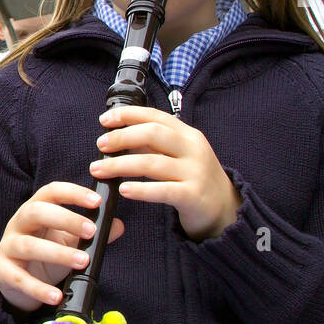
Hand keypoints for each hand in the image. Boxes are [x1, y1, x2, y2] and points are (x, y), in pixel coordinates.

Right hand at [0, 181, 124, 310]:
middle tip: (92, 231)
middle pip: (36, 212)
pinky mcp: (3, 271)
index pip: (51, 192)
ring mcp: (8, 246)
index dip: (73, 193)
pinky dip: (39, 289)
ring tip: (83, 262)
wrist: (16, 282)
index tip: (96, 201)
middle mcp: (18, 223)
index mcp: (35, 209)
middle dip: (65, 219)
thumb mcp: (68, 241)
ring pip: (29, 245)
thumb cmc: (44, 255)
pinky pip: (20, 279)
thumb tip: (117, 225)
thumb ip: (90, 233)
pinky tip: (56, 296)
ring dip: (58, 253)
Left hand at [91, 106, 240, 240]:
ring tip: (99, 169)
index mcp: (187, 134)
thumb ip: (153, 144)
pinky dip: (141, 190)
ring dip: (120, 165)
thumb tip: (117, 135)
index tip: (104, 120)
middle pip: (153, 134)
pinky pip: (163, 190)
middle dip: (121, 138)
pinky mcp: (193, 195)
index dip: (128, 115)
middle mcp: (193, 149)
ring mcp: (195, 172)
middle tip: (100, 145)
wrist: (225, 209)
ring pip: (152, 163)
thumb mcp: (179, 154)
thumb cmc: (194, 178)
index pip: (155, 117)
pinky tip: (123, 190)